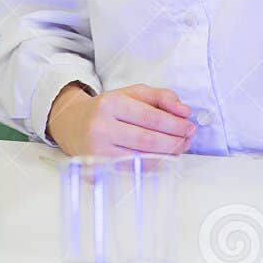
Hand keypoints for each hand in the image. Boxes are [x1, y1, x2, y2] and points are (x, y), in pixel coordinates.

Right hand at [46, 83, 195, 156]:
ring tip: (178, 147)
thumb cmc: (107, 109)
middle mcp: (101, 127)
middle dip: (174, 141)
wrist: (73, 125)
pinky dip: (153, 163)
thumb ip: (161, 97)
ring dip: (167, 154)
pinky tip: (162, 156)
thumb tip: (184, 110)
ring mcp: (99, 151)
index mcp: (110, 104)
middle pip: (148, 140)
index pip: (150, 117)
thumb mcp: (132, 93)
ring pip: (142, 157)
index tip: (189, 126)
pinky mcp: (100, 167)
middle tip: (188, 139)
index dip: (174, 124)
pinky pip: (135, 168)